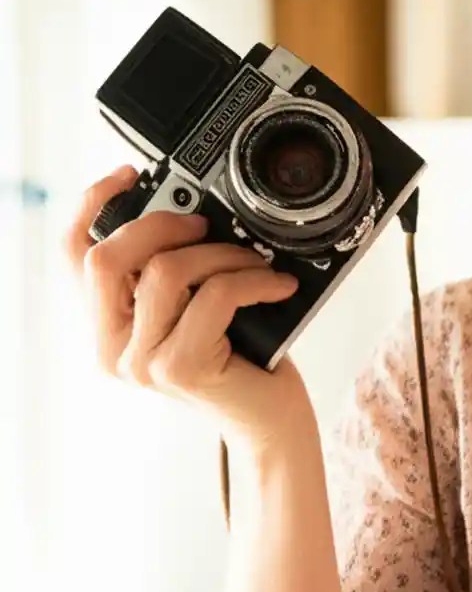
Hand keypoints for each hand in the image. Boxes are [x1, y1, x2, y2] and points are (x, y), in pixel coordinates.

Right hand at [64, 165, 314, 451]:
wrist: (268, 417)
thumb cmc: (239, 355)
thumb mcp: (194, 305)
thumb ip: (171, 269)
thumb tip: (188, 209)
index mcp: (106, 324)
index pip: (75, 255)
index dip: (92, 205)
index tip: (131, 174)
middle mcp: (111, 346)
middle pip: (109, 257)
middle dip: (164, 224)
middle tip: (209, 226)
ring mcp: (142, 361)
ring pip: (166, 271)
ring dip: (222, 254)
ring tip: (257, 264)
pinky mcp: (181, 368)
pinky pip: (214, 296)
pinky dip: (253, 280)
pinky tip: (277, 286)